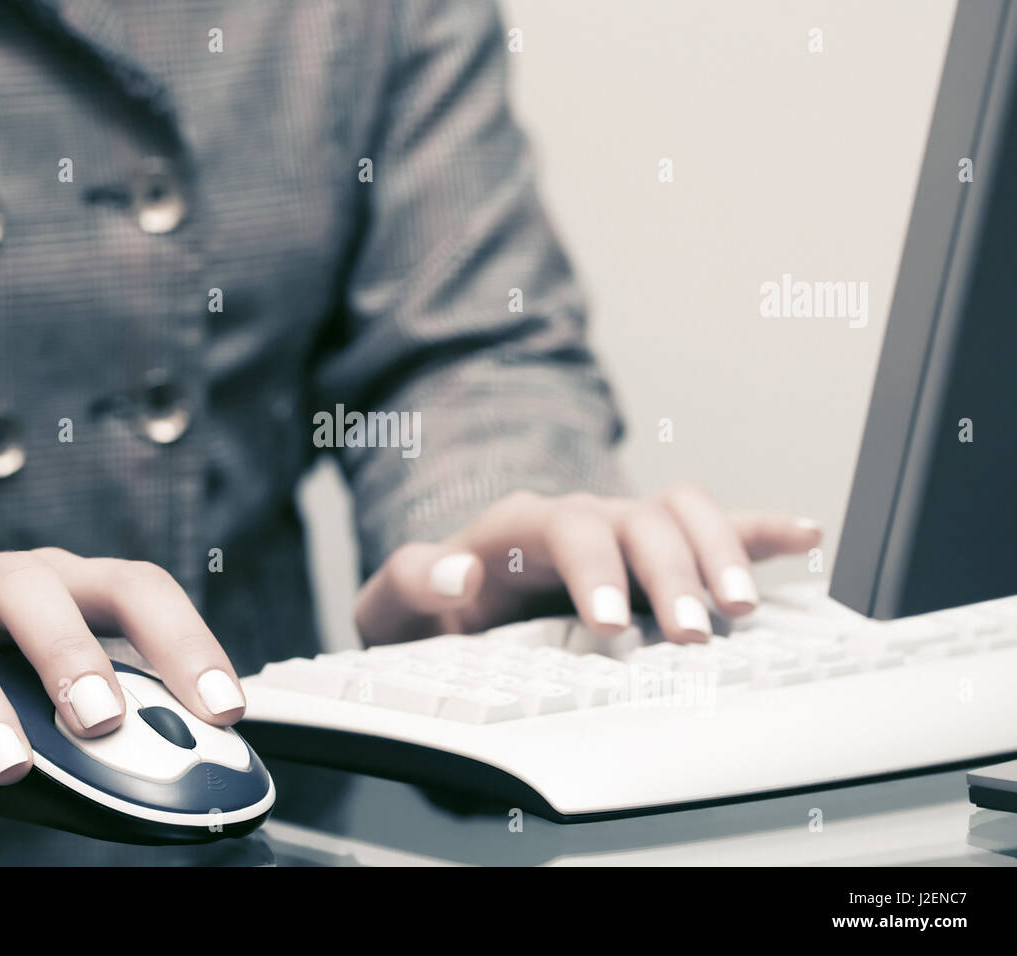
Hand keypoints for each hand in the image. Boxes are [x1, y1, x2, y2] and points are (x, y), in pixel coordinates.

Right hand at [0, 548, 244, 808]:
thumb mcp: (52, 663)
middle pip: (36, 589)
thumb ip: (110, 696)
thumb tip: (182, 758)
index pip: (136, 587)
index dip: (184, 640)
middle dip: (73, 654)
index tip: (222, 708)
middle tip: (101, 722)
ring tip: (11, 770)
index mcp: (67, 580)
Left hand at [354, 484, 820, 645]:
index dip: (592, 568)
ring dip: (719, 552)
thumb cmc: (429, 609)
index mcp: (514, 527)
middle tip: (691, 632)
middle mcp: (578, 517)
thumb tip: (453, 576)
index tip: (610, 622)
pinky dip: (758, 528)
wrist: (449, 603)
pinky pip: (713, 526)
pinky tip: (805, 534)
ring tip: (742, 606)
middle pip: (635, 518)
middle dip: (667, 572)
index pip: (562, 527)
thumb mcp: (394, 604)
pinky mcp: (654, 551)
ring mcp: (621, 529)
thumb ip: (408, 582)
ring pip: (681, 512)